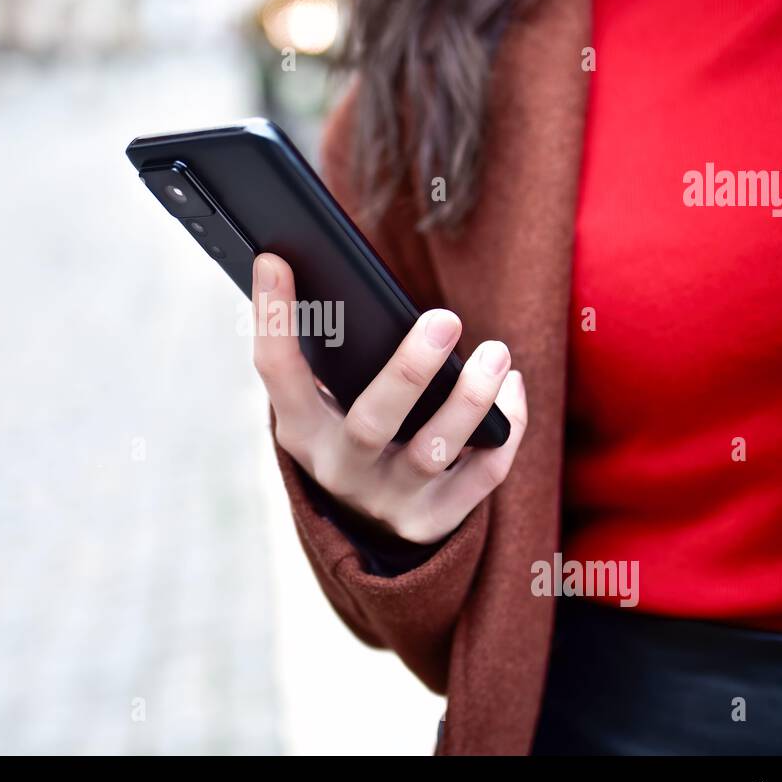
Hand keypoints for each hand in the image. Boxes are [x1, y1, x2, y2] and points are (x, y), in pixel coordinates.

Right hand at [251, 252, 527, 544]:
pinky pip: (483, 474)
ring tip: (496, 353)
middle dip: (409, 371)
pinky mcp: (434, 521)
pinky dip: (506, 428)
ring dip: (470, 400)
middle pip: (371, 424)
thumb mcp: (321, 404)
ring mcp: (389, 501)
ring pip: (434, 452)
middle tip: (444, 319)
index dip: (271, 318)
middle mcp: (340, 471)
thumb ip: (324, 356)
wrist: (368, 520)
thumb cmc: (348, 431)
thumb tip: (328, 271)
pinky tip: (510, 386)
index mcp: (301, 432)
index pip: (276, 374)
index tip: (274, 260)